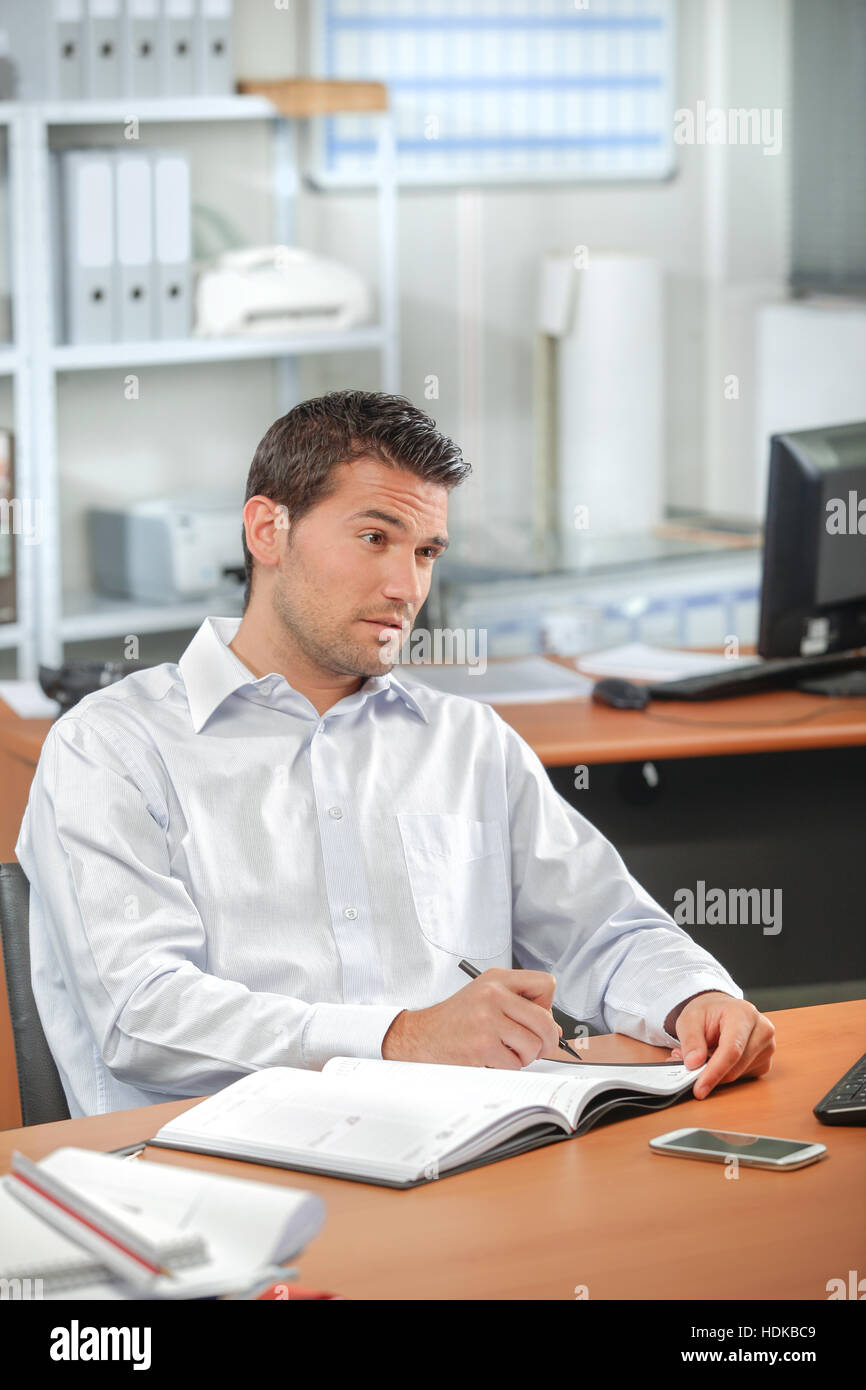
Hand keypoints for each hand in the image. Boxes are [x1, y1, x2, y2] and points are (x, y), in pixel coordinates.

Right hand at [381, 968, 561, 1068]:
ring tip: (504, 1051)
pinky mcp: (482, 1047)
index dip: (548, 1005)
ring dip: (524, 1057)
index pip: (546, 983)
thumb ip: (520, 1006)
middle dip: (547, 1041)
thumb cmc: (455, 1019)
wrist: (420, 1036)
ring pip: (533, 1046)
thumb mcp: (486, 997)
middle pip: (545, 1020)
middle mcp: (493, 995)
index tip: (537, 1017)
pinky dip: (507, 1067)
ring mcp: (487, 1021)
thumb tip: (555, 1030)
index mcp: (497, 979)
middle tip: (537, 1047)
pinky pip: (515, 1064)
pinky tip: (490, 1059)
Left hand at [667, 991, 775, 1098]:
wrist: (721, 1010)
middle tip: (689, 1071)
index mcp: (744, 1013)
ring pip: (737, 1075)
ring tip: (704, 1055)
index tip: (699, 1088)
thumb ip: (690, 1040)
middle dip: (710, 1074)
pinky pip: (742, 1078)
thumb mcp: (690, 1019)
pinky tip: (717, 1058)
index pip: (732, 1049)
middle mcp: (762, 1030)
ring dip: (716, 1073)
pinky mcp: (765, 1063)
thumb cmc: (708, 1013)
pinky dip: (725, 1073)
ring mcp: (767, 1048)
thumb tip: (694, 1064)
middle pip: (736, 1066)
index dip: (714, 1071)